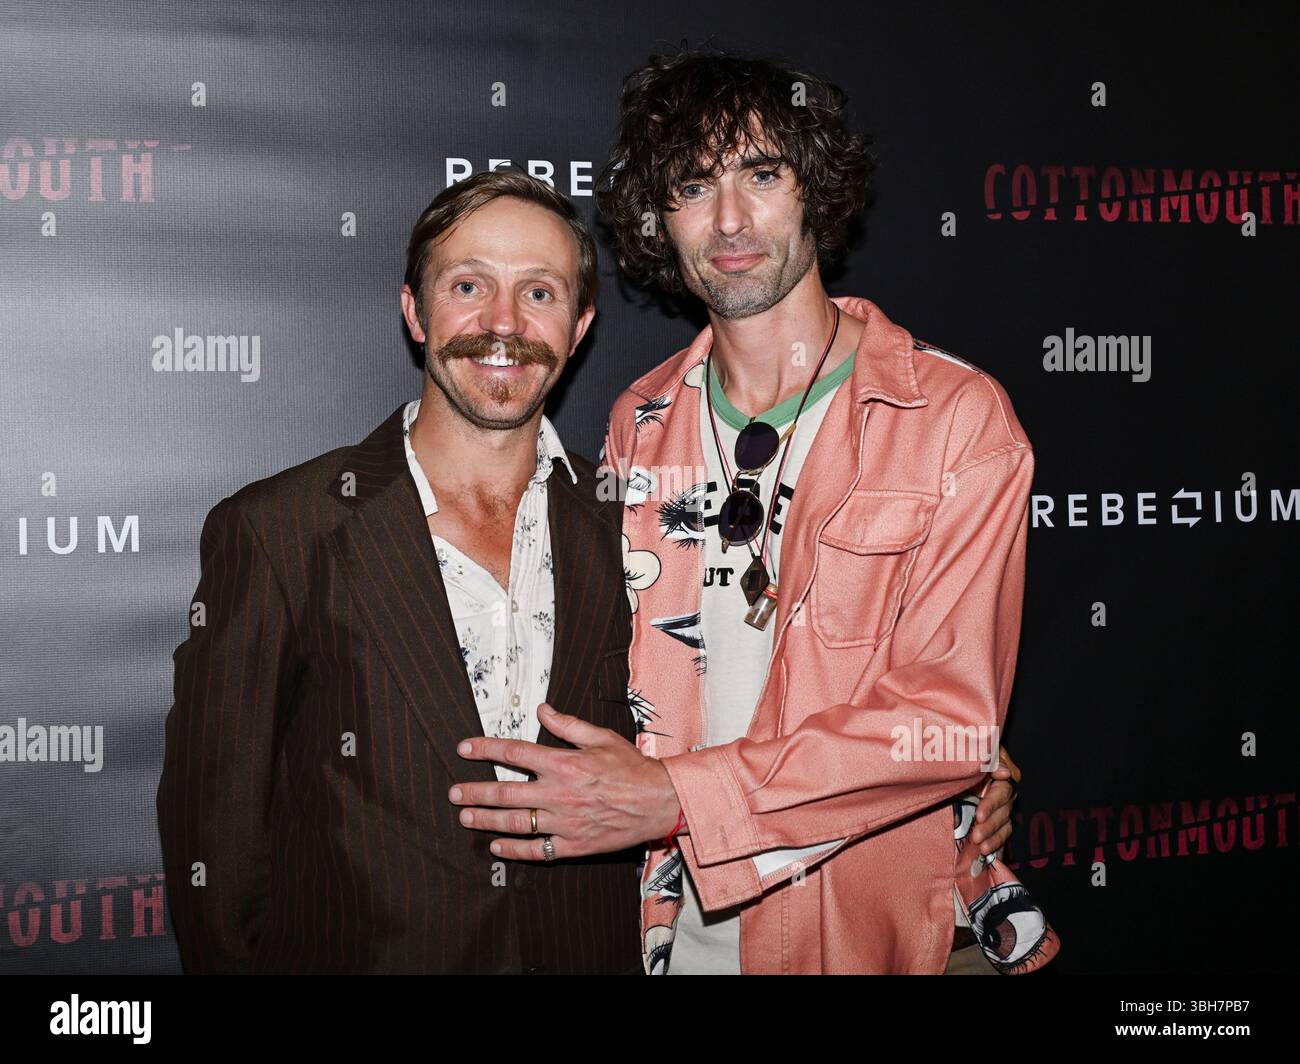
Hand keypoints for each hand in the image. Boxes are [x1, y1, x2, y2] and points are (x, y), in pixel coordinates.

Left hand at [448, 702, 680, 860]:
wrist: (660, 802)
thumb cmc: (632, 768)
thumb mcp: (601, 737)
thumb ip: (568, 725)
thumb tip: (542, 710)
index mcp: (564, 763)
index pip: (514, 753)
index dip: (485, 749)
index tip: (464, 748)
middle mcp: (559, 793)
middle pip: (506, 792)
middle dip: (475, 791)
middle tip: (453, 792)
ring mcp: (564, 822)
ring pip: (515, 822)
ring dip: (486, 820)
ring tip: (465, 816)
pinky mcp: (573, 844)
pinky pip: (537, 850)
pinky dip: (514, 850)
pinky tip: (497, 846)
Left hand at [971, 744, 1020, 854]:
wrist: (950, 756)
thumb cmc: (962, 748)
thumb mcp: (974, 749)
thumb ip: (989, 758)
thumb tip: (1005, 773)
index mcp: (1003, 771)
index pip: (1004, 790)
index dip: (992, 803)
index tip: (979, 815)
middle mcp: (1005, 789)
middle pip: (1004, 809)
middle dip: (990, 824)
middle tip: (976, 835)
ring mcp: (1001, 804)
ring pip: (1004, 823)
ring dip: (993, 836)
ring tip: (981, 846)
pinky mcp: (996, 817)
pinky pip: (1002, 832)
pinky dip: (996, 842)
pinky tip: (987, 852)